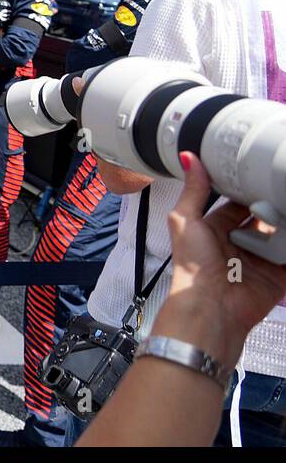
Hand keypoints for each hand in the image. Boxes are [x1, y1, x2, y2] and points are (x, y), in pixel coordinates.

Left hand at [159, 153, 285, 360]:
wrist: (211, 306)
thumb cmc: (193, 265)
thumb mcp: (186, 221)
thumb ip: (193, 190)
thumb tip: (187, 156)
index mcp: (218, 227)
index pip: (240, 203)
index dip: (252, 190)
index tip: (265, 172)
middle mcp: (241, 241)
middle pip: (266, 218)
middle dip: (276, 206)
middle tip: (284, 186)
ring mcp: (262, 258)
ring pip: (282, 235)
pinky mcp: (280, 275)